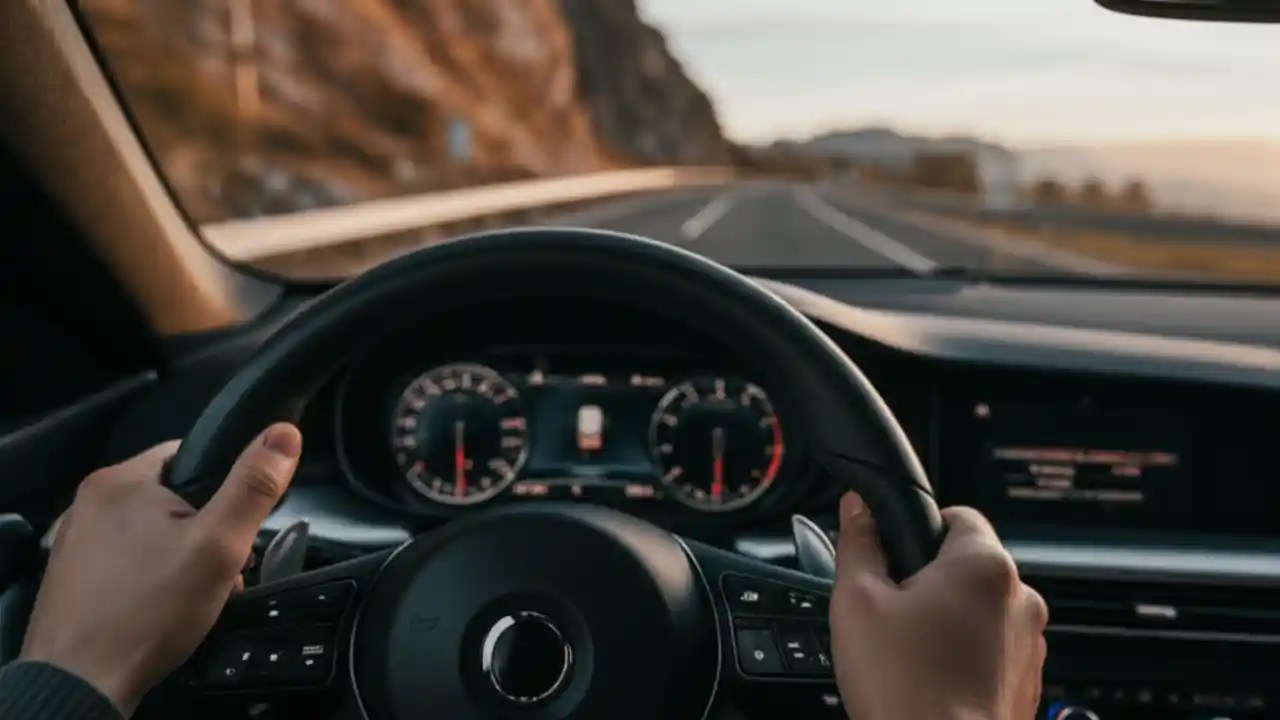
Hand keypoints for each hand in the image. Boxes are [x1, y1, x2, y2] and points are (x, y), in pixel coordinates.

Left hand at [20, 423, 302, 715]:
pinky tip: (163, 608)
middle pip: (172, 499)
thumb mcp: (218, 544)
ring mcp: (74, 541)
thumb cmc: (152, 607)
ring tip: (198, 595)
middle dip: (207, 532)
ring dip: (183, 558)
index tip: (238, 526)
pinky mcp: (71, 577)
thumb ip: (252, 486)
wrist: (81, 683)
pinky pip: (127, 562)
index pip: (190, 455)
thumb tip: (285, 433)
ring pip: (151, 534)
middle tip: (224, 570)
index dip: (226, 485)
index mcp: (119, 479)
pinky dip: (152, 577)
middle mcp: (88, 501)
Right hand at [829, 492, 1047, 719]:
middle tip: (889, 613)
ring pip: (979, 611)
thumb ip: (858, 544)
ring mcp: (1029, 644)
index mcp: (984, 566)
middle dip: (928, 583)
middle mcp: (1020, 599)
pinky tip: (931, 679)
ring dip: (947, 621)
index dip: (916, 530)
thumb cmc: (905, 688)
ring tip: (909, 654)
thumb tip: (858, 508)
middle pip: (966, 567)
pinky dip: (964, 656)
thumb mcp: (857, 602)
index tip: (890, 557)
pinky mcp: (1027, 681)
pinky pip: (991, 650)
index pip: (956, 514)